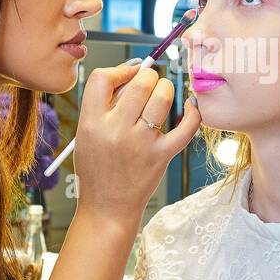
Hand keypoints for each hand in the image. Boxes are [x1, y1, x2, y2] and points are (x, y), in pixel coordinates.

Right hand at [73, 63, 201, 222]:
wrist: (107, 208)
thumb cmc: (97, 170)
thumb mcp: (86, 136)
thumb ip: (102, 106)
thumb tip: (132, 74)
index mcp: (91, 124)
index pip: (101, 78)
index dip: (118, 71)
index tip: (127, 75)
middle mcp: (116, 131)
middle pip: (140, 83)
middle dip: (148, 77)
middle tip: (149, 84)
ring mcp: (141, 144)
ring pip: (163, 97)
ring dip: (166, 89)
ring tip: (163, 94)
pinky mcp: (161, 156)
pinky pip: (186, 127)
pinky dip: (193, 113)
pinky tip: (191, 107)